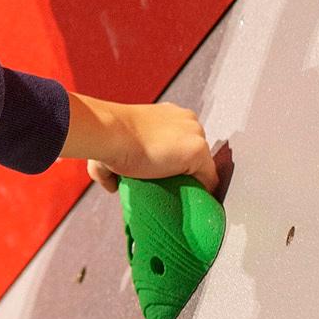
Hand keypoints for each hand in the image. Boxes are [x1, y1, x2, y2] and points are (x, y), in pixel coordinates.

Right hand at [61, 93, 221, 194]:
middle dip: (185, 171)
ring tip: (182, 200)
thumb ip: (111, 168)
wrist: (112, 134)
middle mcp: (187, 120)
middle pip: (195, 152)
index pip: (182, 141)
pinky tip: (195, 204)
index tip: (167, 179)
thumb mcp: (112, 149)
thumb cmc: (109, 139)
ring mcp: (195, 135)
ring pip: (203, 165)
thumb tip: (113, 187)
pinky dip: (204, 192)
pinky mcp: (198, 151)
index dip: (176, 161)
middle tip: (171, 190)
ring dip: (194, 181)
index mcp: (169, 115)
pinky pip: (209, 178)